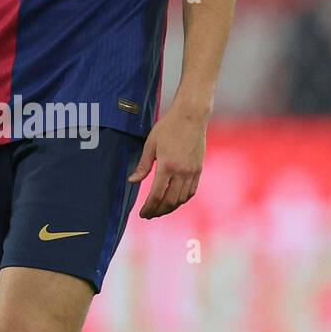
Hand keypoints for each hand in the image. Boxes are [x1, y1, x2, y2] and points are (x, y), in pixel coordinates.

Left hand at [128, 101, 209, 218]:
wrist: (191, 116)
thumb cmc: (168, 127)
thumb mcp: (151, 144)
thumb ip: (143, 166)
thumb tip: (131, 181)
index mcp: (167, 165)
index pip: (157, 195)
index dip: (149, 207)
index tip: (142, 214)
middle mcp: (181, 171)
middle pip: (170, 201)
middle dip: (158, 211)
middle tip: (149, 214)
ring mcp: (192, 171)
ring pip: (182, 199)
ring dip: (170, 208)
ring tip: (160, 209)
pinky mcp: (199, 169)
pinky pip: (191, 191)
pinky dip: (182, 200)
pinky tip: (174, 200)